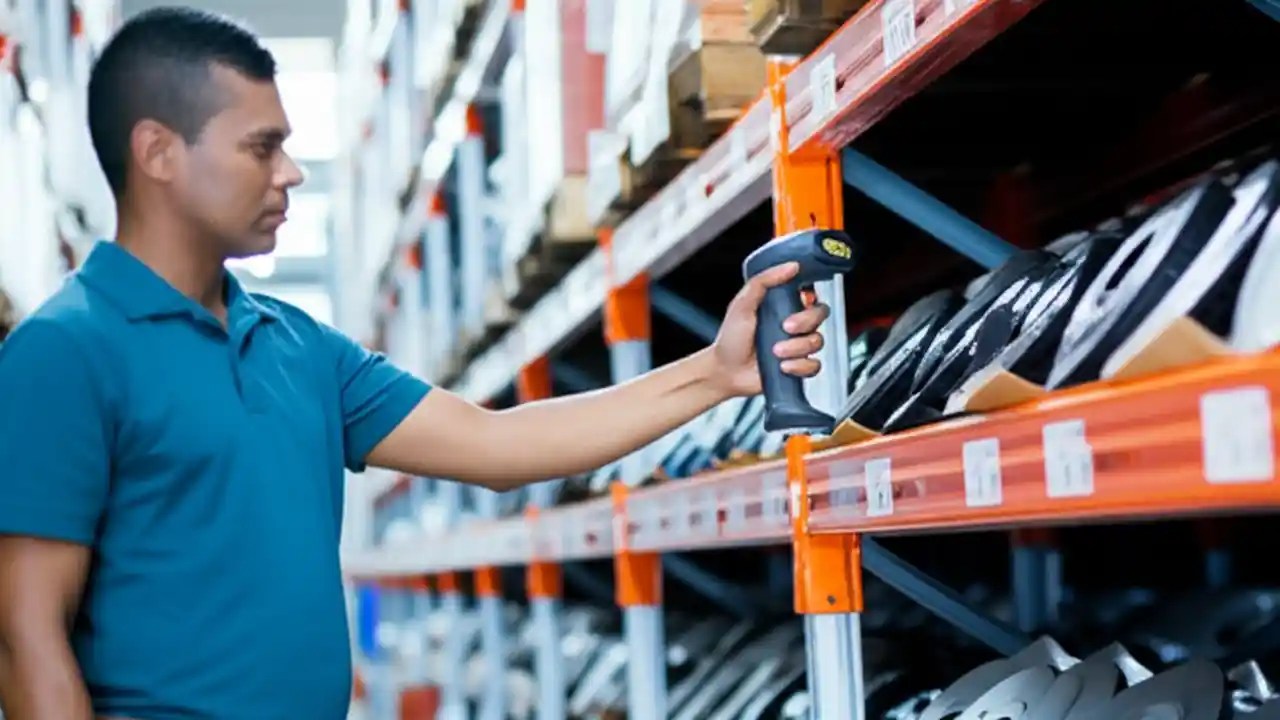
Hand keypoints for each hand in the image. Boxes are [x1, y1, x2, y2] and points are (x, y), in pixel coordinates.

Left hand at [709, 261, 830, 397]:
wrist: (726, 372)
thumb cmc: (731, 338)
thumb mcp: (742, 304)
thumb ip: (763, 282)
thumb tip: (790, 266)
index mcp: (783, 307)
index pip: (811, 295)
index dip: (811, 298)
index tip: (802, 300)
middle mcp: (794, 325)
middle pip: (819, 315)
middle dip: (805, 321)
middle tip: (785, 327)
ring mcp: (797, 346)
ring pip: (817, 341)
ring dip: (797, 347)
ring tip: (775, 352)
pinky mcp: (798, 367)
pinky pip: (814, 365)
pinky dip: (799, 366)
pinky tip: (783, 366)